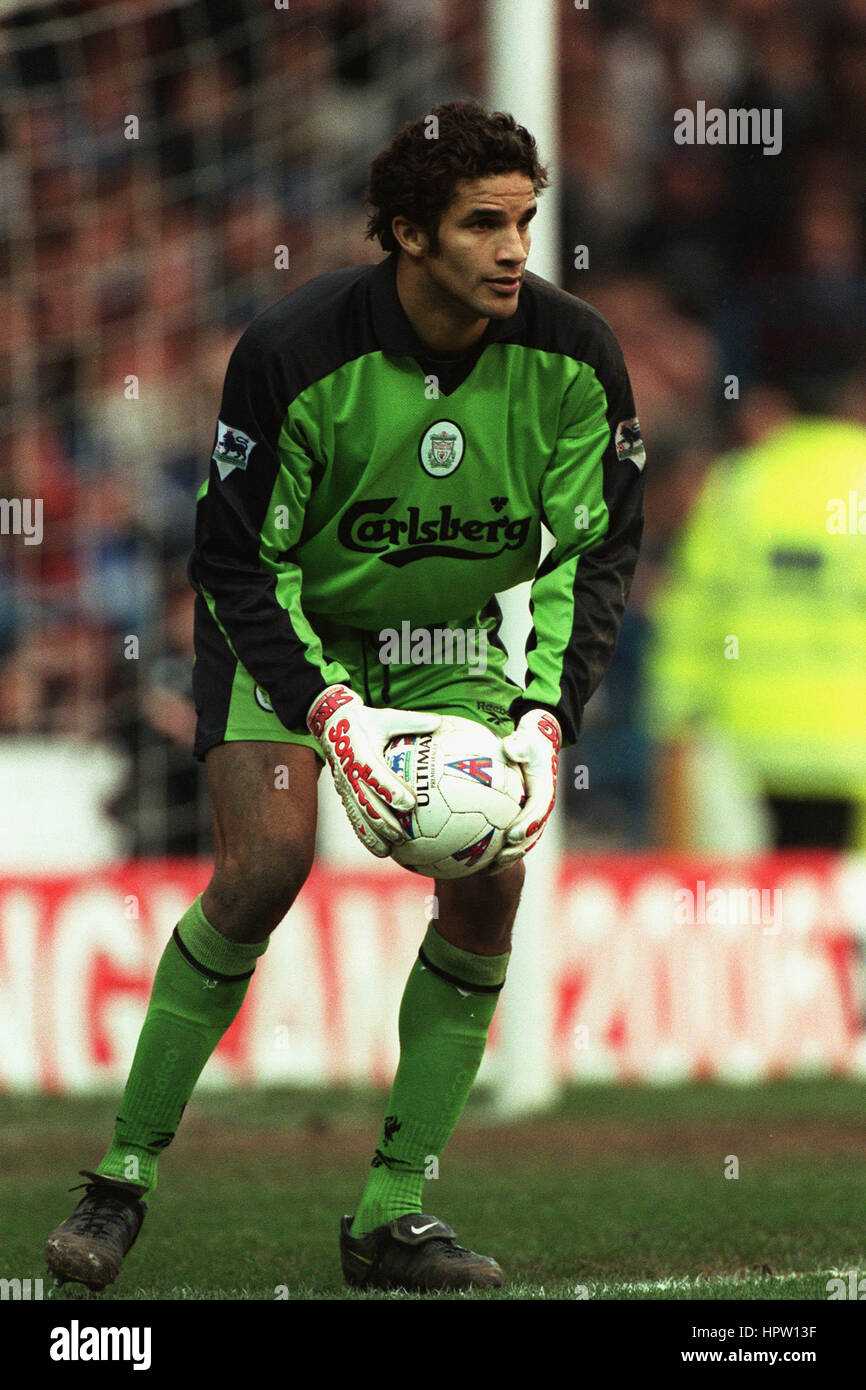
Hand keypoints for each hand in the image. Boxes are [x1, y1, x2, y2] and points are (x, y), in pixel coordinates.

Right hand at [307, 685, 440, 857]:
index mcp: (360, 753)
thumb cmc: (364, 720)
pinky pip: (353, 817)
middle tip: (402, 835)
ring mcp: (344, 786)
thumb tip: (439, 722)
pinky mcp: (343, 794)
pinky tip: (379, 849)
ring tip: (389, 850)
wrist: (330, 723)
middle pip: (365, 802)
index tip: (410, 803)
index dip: (390, 790)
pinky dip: (364, 835)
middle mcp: (349, 773)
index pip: (375, 775)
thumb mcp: (386, 716)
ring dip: (372, 834)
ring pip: (357, 815)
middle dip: (383, 822)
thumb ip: (411, 721)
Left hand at [489, 709, 560, 872]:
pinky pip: (510, 838)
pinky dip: (497, 851)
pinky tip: (477, 863)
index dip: (527, 825)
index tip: (512, 835)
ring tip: (489, 870)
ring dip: (508, 858)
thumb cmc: (527, 743)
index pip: (538, 811)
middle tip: (500, 859)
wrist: (536, 748)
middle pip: (531, 834)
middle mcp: (540, 808)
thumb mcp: (525, 740)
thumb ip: (519, 745)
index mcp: (543, 791)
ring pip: (522, 842)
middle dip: (517, 850)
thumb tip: (510, 746)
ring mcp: (532, 816)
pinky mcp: (521, 820)